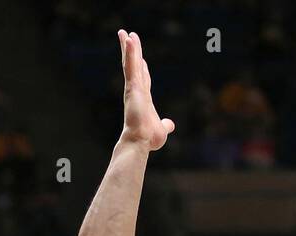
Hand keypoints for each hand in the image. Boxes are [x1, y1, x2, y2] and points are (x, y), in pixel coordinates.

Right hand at [118, 29, 173, 150]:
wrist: (140, 141)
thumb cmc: (149, 138)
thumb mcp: (162, 129)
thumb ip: (166, 124)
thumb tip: (170, 124)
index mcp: (144, 98)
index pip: (143, 78)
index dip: (141, 67)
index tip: (140, 57)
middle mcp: (137, 91)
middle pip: (134, 66)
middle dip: (132, 51)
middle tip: (128, 36)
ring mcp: (134, 88)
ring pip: (130, 63)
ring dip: (129, 47)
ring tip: (125, 33)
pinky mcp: (132, 87)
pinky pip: (131, 66)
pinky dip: (131, 54)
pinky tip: (130, 41)